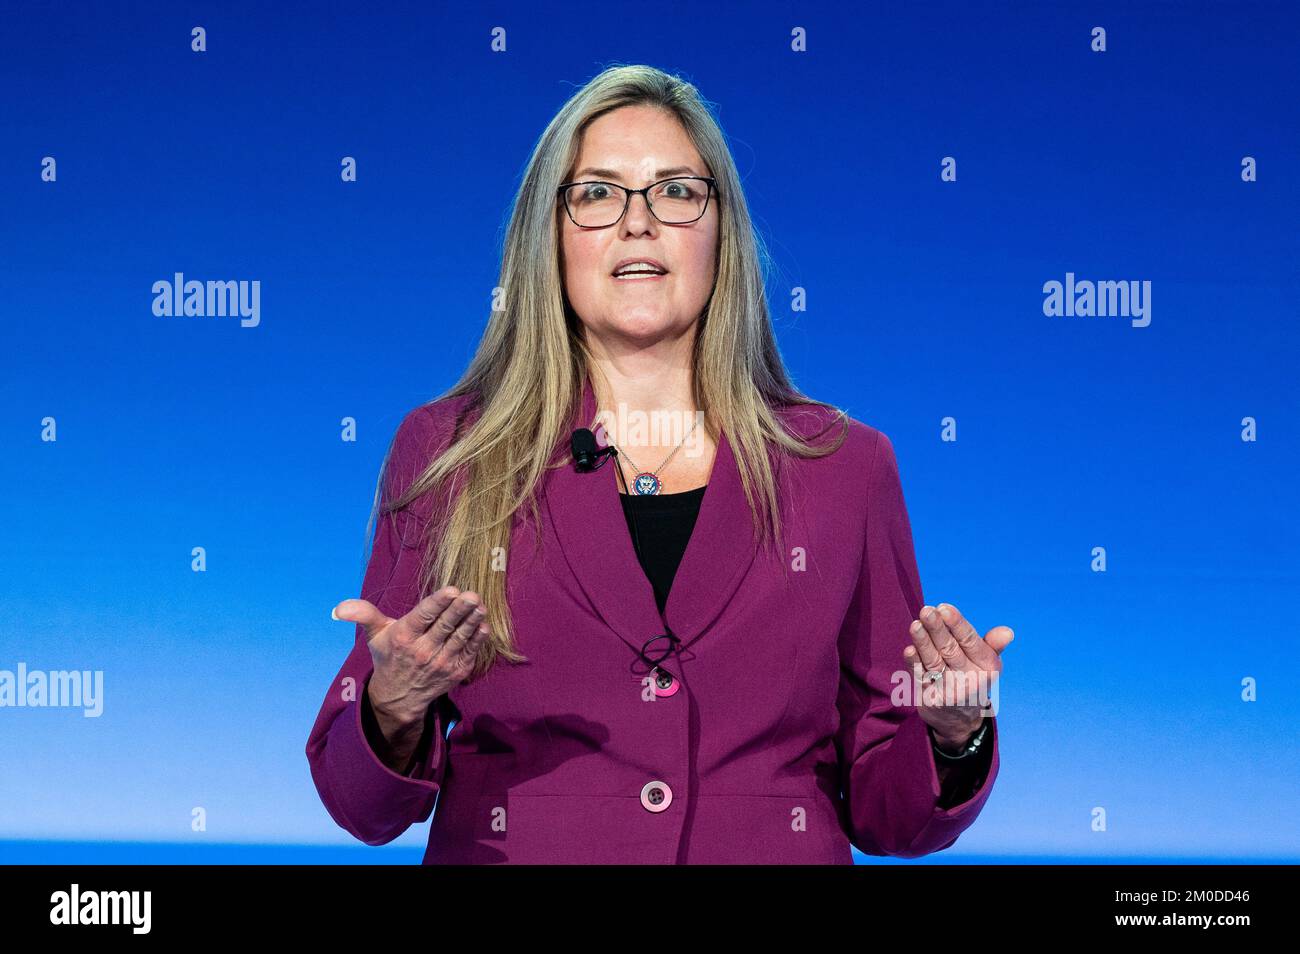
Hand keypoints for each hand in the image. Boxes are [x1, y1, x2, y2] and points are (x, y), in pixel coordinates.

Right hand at [333, 585, 490, 729]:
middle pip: (445, 625)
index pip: (424, 616)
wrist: (399, 698)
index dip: (438, 603)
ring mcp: (441, 662)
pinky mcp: (455, 672)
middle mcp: (423, 650)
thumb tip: (338, 609)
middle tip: (472, 595)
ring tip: (480, 606)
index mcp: (405, 636)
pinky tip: (483, 625)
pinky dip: (478, 639)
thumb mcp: (375, 635)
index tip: (452, 590)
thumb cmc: (389, 657)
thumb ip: (363, 615)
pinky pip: (470, 652)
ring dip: (472, 621)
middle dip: (460, 609)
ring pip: (460, 637)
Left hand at [902, 603, 1012, 746]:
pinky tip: (910, 650)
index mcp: (986, 666)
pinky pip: (921, 677)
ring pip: (934, 661)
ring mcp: (950, 691)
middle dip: (937, 629)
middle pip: (950, 649)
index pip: (970, 641)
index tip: (944, 607)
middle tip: (926, 611)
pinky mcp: (932, 699)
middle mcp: (970, 679)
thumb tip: (1007, 632)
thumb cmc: (971, 678)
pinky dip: (914, 664)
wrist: (960, 720)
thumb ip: (992, 645)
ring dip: (923, 642)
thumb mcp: (986, 663)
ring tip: (915, 625)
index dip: (957, 624)